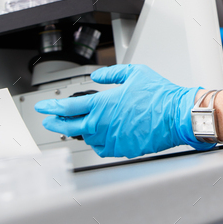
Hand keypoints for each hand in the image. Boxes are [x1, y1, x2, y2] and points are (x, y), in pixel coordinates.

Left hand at [35, 64, 211, 157]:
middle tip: (49, 122)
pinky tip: (99, 138)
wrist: (177, 115)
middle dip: (57, 123)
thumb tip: (98, 78)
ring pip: (88, 138)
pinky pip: (104, 149)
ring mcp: (113, 139)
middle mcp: (104, 123)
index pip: (69, 107)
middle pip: (71, 126)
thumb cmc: (160, 95)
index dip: (53, 107)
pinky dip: (98, 143)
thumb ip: (112, 74)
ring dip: (81, 132)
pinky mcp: (124, 149)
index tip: (44, 107)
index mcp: (104, 104)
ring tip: (78, 128)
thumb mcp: (135, 73)